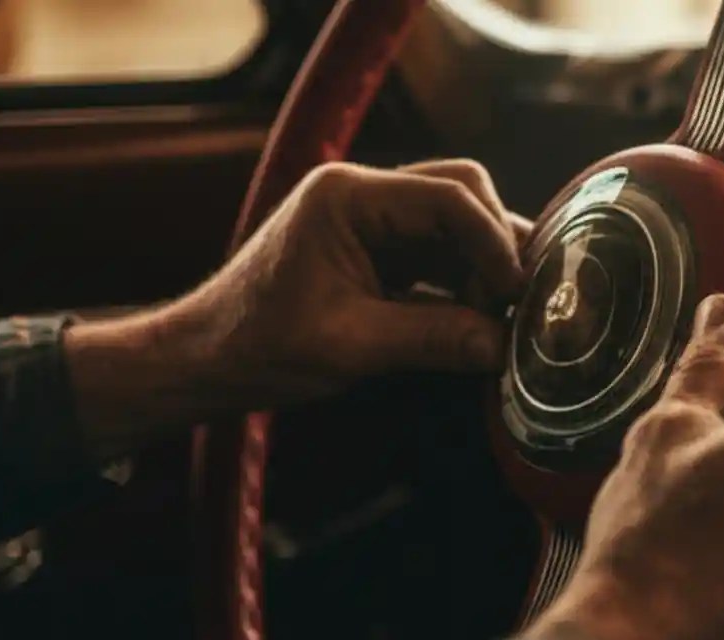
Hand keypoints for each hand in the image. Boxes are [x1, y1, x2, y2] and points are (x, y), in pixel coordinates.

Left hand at [65, 159, 528, 456]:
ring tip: (504, 319)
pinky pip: (441, 257)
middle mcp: (364, 195)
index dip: (494, 241)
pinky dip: (466, 287)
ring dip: (484, 269)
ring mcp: (373, 221)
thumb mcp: (349, 346)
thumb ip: (432, 339)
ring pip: (457, 226)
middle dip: (496, 245)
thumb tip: (503, 346)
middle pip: (461, 194)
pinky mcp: (379, 253)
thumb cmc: (257, 346)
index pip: (448, 196)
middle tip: (516, 302)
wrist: (207, 361)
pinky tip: (481, 322)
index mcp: (347, 196)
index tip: (516, 291)